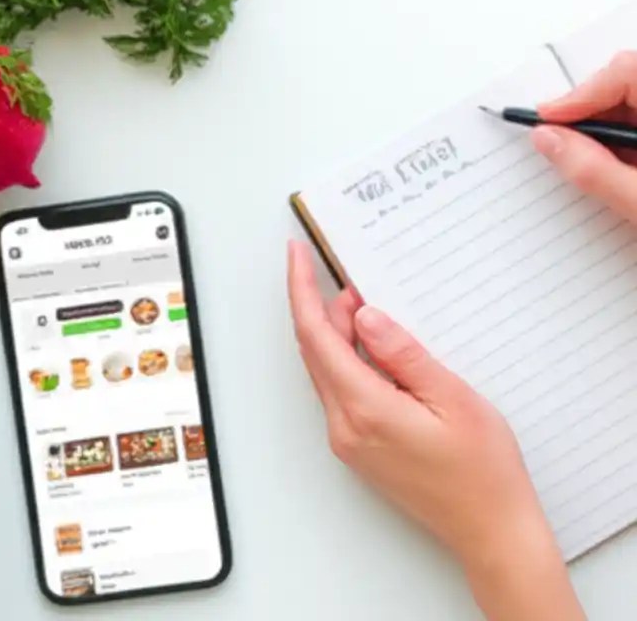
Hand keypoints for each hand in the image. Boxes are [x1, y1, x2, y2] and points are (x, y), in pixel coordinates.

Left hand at [287, 241, 583, 620]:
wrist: (490, 529)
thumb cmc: (482, 469)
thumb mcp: (451, 397)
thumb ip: (402, 354)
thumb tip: (365, 316)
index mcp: (363, 409)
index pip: (317, 336)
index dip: (302, 291)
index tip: (295, 256)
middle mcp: (343, 425)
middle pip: (315, 352)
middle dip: (322, 308)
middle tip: (347, 275)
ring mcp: (347, 440)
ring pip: (326, 371)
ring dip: (338, 335)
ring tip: (367, 305)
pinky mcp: (357, 448)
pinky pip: (340, 391)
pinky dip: (348, 361)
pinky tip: (374, 348)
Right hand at [536, 51, 636, 218]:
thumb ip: (593, 170)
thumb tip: (547, 139)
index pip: (625, 72)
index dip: (581, 96)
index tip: (548, 122)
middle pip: (628, 81)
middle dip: (592, 111)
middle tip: (564, 145)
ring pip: (633, 99)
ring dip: (609, 127)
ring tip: (604, 168)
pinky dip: (627, 137)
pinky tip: (626, 168)